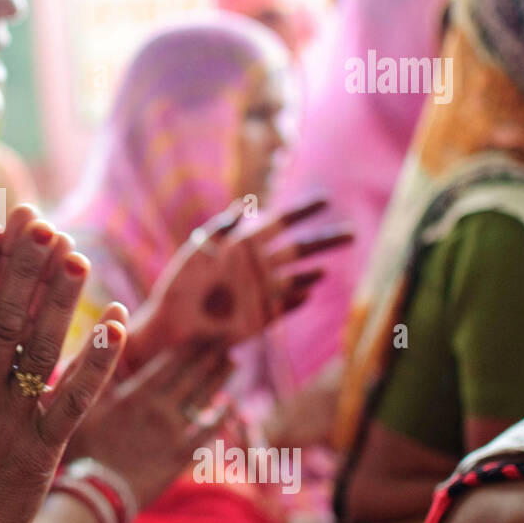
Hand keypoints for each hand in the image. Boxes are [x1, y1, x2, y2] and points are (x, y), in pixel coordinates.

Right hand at [0, 207, 125, 522]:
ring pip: (41, 349)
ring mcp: (12, 421)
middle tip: (37, 219)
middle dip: (20, 265)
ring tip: (75, 251)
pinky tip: (118, 321)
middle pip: (3, 318)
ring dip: (60, 298)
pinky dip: (100, 361)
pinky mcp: (45, 449)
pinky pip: (76, 399)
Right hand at [64, 308, 235, 508]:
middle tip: (225, 339)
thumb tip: (105, 336)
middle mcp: (160, 408)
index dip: (189, 346)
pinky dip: (221, 417)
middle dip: (209, 355)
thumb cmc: (80, 449)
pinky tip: (230, 406)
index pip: (169, 363)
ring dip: (219, 378)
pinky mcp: (180, 456)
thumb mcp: (79, 404)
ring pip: (203, 398)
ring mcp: (173, 432)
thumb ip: (94, 369)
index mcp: (135, 394)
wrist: (95, 495)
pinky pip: (207, 432)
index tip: (204, 330)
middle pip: (191, 376)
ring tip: (232, 362)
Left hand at [125, 197, 351, 369]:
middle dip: (325, 240)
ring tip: (322, 269)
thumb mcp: (197, 250)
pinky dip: (296, 298)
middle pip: (301, 250)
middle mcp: (261, 267)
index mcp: (245, 245)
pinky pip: (286, 306)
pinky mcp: (264, 318)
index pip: (280, 223)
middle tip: (352, 232)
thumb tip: (242, 207)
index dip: (303, 211)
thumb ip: (219, 229)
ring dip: (310, 273)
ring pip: (299, 278)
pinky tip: (306, 292)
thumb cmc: (179, 284)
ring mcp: (264, 292)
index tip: (326, 199)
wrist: (171, 323)